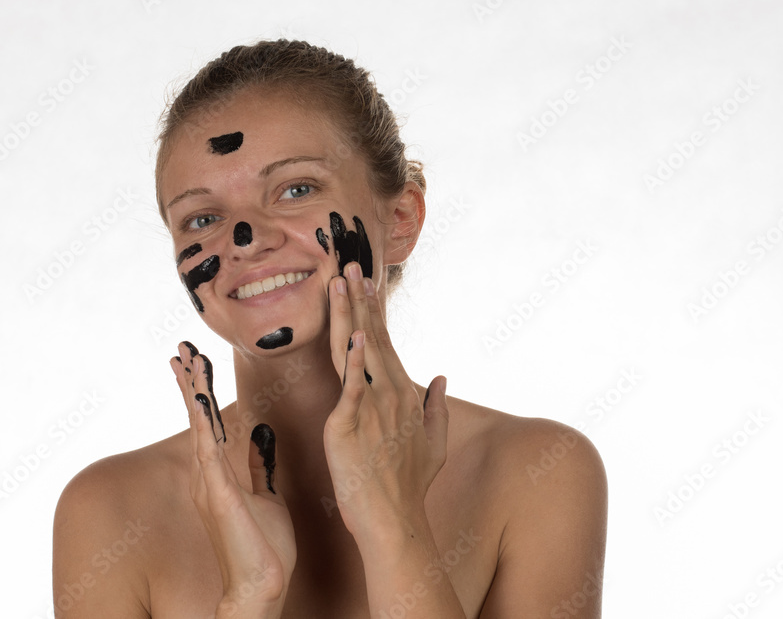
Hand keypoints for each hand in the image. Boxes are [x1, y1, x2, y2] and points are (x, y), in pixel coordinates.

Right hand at [171, 341, 295, 615]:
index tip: (193, 361)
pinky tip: (198, 396)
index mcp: (219, 474)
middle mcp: (207, 474)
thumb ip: (260, 465)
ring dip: (193, 390)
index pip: (207, 422)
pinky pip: (208, 448)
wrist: (263, 585)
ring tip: (185, 359)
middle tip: (181, 348)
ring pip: (199, 425)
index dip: (200, 391)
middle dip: (189, 381)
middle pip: (196, 417)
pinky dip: (202, 420)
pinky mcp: (218, 493)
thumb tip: (261, 433)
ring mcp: (209, 482)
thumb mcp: (267, 495)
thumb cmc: (264, 548)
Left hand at [322, 263, 449, 545]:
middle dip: (359, 298)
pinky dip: (353, 360)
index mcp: (402, 392)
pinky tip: (352, 335)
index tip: (364, 281)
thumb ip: (436, 406)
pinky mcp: (351, 424)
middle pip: (371, 335)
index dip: (372, 309)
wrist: (394, 520)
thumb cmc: (408, 485)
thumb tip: (441, 376)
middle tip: (349, 263)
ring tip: (340, 282)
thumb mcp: (432, 442)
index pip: (383, 341)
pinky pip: (351, 386)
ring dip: (349, 313)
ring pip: (358, 350)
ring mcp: (372, 406)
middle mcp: (390, 392)